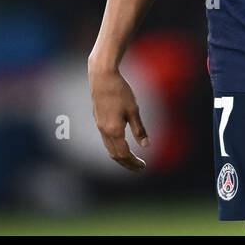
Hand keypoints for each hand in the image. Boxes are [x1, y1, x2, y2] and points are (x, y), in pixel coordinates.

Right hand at [88, 54, 149, 171]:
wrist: (102, 77)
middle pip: (115, 155)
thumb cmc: (120, 91)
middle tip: (139, 168)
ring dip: (120, 156)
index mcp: (114, 130)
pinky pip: (106, 140)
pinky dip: (115, 147)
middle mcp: (104, 131)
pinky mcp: (98, 120)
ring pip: (109, 148)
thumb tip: (146, 146)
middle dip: (127, 163)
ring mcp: (100, 126)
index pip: (124, 154)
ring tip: (131, 160)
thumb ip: (139, 129)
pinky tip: (122, 145)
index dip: (133, 162)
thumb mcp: (134, 110)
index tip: (143, 166)